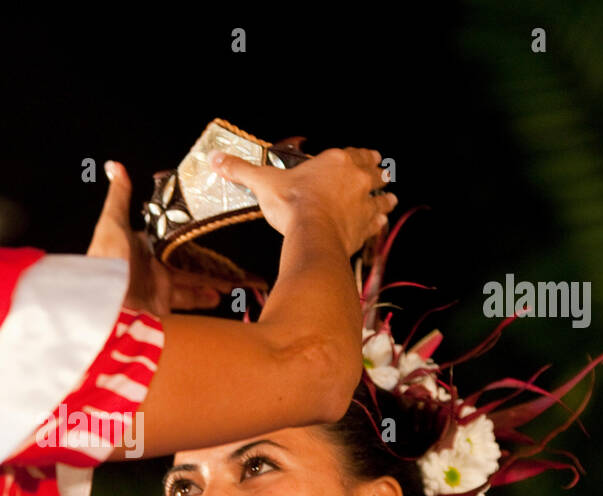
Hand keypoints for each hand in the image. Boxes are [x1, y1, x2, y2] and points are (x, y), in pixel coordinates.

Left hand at [87, 160, 235, 314]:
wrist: (104, 301)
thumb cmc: (107, 260)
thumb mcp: (112, 223)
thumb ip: (119, 197)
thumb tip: (114, 166)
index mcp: (141, 246)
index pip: (171, 238)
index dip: (189, 236)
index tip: (210, 231)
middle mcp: (151, 267)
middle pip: (185, 262)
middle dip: (207, 262)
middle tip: (230, 260)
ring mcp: (157, 287)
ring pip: (190, 281)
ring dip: (210, 281)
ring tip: (231, 280)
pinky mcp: (162, 305)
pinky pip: (187, 301)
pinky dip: (203, 299)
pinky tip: (218, 297)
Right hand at [209, 147, 396, 256]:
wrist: (311, 234)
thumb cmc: (291, 205)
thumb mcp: (263, 183)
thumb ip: (241, 170)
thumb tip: (215, 159)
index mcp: (336, 161)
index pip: (354, 153)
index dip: (359, 155)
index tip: (363, 157)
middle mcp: (356, 178)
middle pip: (374, 171)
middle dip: (377, 173)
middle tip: (380, 174)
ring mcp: (364, 203)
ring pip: (383, 196)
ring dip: (385, 197)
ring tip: (388, 199)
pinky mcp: (366, 226)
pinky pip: (378, 221)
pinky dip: (379, 220)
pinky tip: (379, 221)